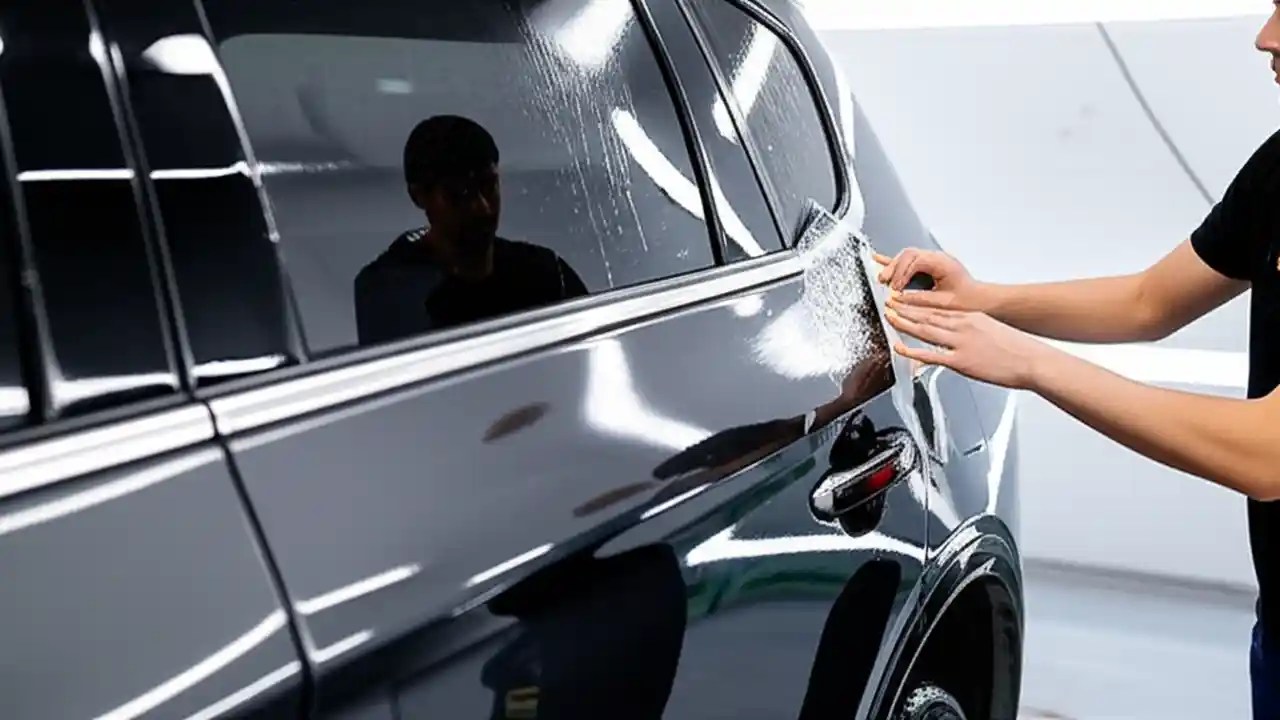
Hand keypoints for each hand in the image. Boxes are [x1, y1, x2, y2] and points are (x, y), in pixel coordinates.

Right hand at [874, 248, 988, 311]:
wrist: (981, 301)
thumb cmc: (968, 301)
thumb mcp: (942, 303)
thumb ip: (918, 299)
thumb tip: (898, 298)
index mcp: (942, 263)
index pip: (915, 261)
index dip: (901, 274)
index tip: (895, 289)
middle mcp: (937, 258)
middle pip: (908, 255)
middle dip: (893, 268)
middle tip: (884, 282)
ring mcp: (933, 261)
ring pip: (907, 256)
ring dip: (893, 266)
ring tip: (883, 277)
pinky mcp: (929, 266)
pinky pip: (910, 261)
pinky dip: (896, 262)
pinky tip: (882, 260)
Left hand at [884, 298, 1052, 389]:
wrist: (1032, 361)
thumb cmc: (1016, 349)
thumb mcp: (991, 330)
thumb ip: (972, 330)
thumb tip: (960, 333)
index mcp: (971, 317)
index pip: (938, 307)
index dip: (916, 303)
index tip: (902, 298)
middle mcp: (963, 326)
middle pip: (927, 315)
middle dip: (905, 308)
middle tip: (887, 303)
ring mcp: (961, 343)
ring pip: (925, 329)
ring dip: (904, 322)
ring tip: (888, 316)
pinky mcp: (961, 361)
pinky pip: (931, 354)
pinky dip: (912, 350)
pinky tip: (899, 346)